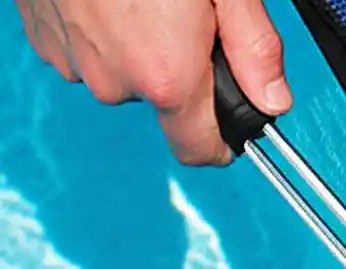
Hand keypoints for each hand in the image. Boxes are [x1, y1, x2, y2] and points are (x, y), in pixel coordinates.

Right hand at [16, 0, 291, 164]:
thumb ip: (255, 48)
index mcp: (166, 76)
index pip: (201, 149)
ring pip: (123, 70)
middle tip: (192, 13)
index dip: (227, 139)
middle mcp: (114, 79)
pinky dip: (104, 26)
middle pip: (165, 100)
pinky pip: (87, 47)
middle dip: (184, 68)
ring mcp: (71, 58)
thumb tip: (275, 98)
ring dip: (140, 43)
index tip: (238, 121)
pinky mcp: (41, 34)